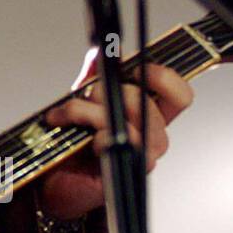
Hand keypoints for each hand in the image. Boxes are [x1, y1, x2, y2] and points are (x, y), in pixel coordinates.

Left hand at [36, 49, 193, 220]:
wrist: (54, 180)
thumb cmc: (73, 143)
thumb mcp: (82, 101)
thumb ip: (93, 76)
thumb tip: (100, 52)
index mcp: (150, 116)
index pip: (179, 95)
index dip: (163, 76)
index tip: (133, 67)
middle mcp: (152, 138)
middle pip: (149, 103)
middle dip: (113, 90)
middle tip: (87, 92)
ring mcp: (141, 157)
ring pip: (133, 122)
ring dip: (93, 110)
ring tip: (69, 113)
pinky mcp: (123, 172)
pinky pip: (119, 143)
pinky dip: (95, 132)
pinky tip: (82, 137)